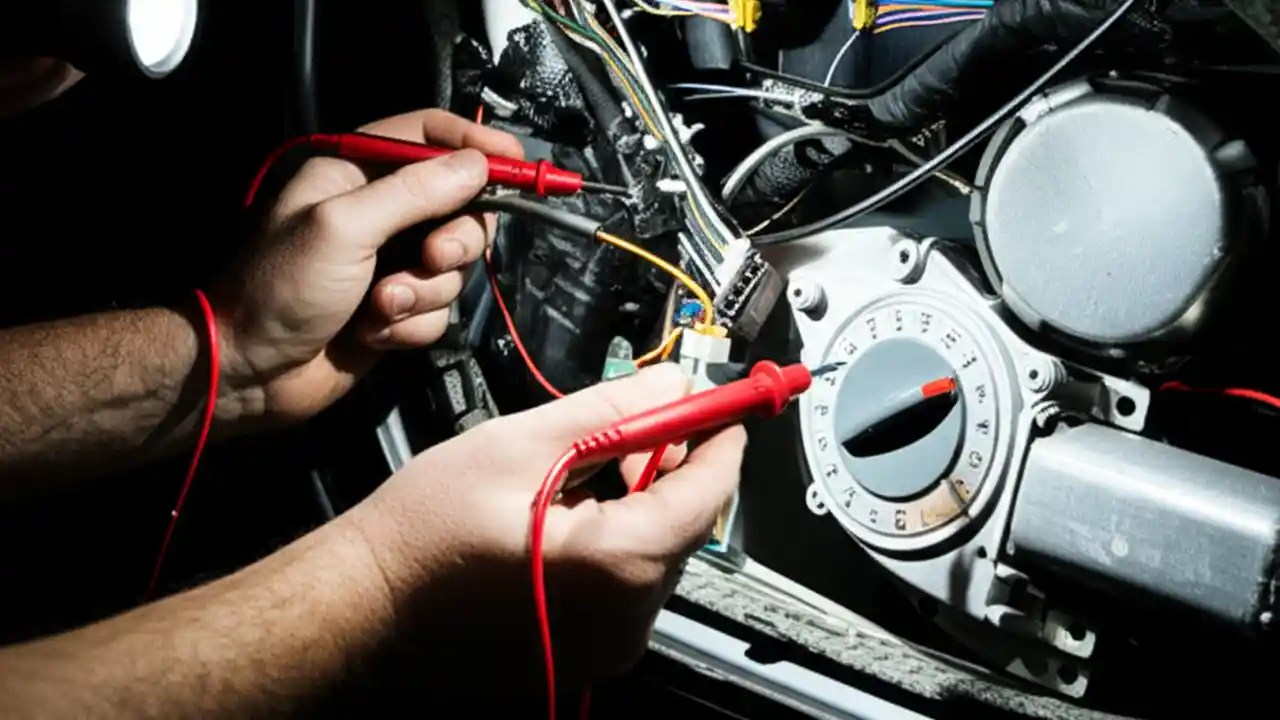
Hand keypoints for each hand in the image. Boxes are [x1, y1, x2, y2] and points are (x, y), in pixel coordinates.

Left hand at [212, 109, 523, 423]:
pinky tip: (373, 333)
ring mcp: (390, 261)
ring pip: (455, 267)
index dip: (475, 146)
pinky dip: (413, 325)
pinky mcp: (397, 308)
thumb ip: (415, 192)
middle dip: (455, 241)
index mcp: (355, 172)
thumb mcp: (344, 227)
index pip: (430, 137)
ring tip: (380, 307)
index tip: (517, 166)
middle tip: (432, 258)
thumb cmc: (277, 291)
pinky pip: (439, 309)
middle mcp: (378, 211)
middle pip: (460, 206)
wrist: (249, 373)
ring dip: (424, 293)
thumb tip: (476, 166)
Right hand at [344, 364, 746, 691]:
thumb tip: (676, 385)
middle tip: (637, 421)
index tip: (725, 399)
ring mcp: (607, 646)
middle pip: (686, 523)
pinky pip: (629, 585)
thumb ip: (612, 412)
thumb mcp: (520, 445)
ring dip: (642, 502)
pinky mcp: (587, 655)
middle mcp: (625, 620)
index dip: (719, 434)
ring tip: (582, 471)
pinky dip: (618, 541)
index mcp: (615, 566)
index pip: (707, 490)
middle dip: (672, 464)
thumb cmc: (420, 535)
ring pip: (657, 552)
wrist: (361, 609)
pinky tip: (571, 515)